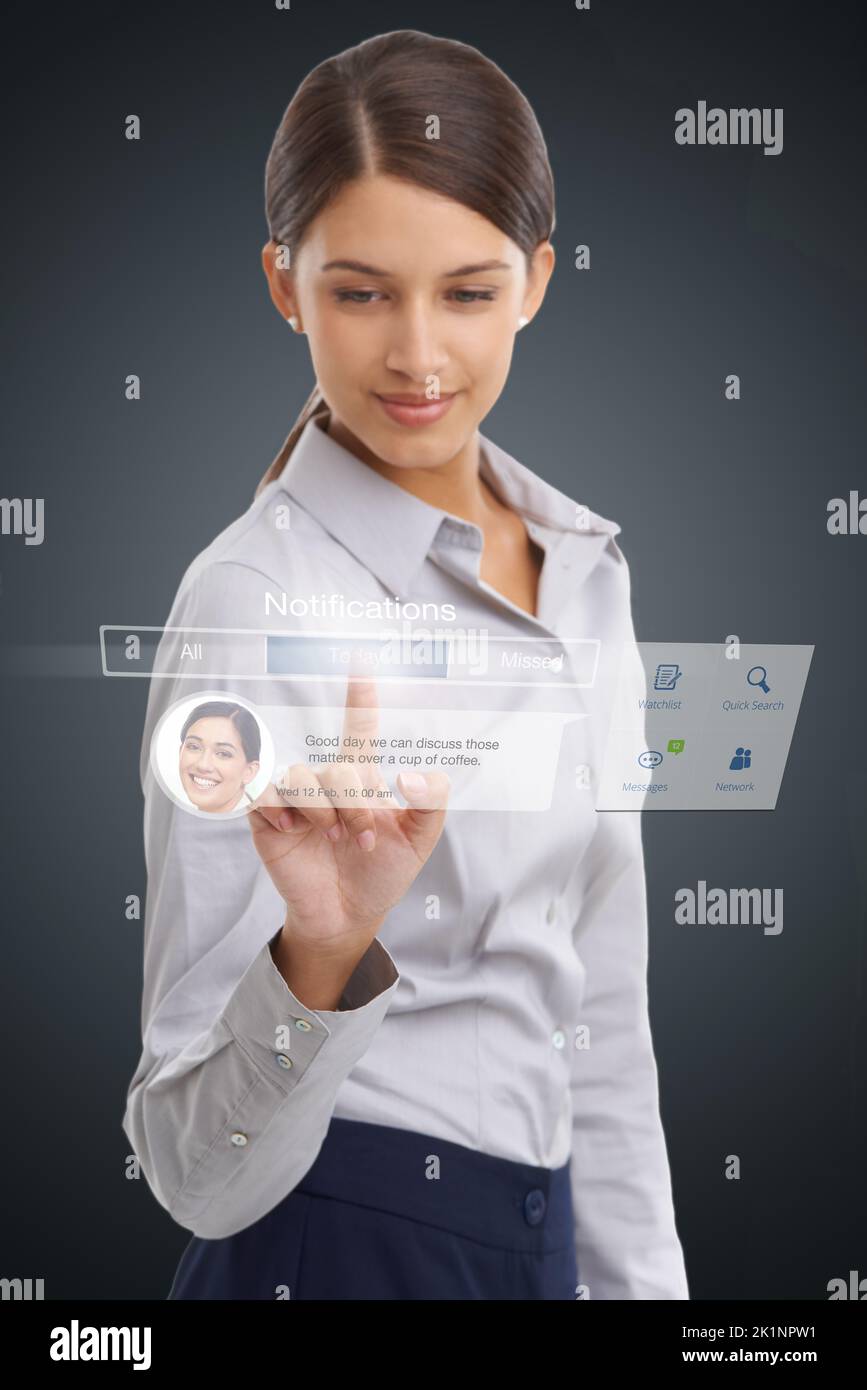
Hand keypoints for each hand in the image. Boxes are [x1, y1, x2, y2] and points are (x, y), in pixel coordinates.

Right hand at [247, 676, 448, 960]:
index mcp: (361, 780)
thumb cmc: (382, 873)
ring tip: (334, 838)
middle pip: (338, 768)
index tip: (361, 659)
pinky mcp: (268, 821)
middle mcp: (326, 783)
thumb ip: (431, 802)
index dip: (359, 696)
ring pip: (301, 777)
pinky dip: (282, 810)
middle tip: (361, 838)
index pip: (358, 728)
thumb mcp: (419, 840)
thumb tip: (410, 774)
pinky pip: (265, 795)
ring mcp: (296, 801)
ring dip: (323, 810)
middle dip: (356, 804)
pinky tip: (295, 830)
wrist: (349, 916)